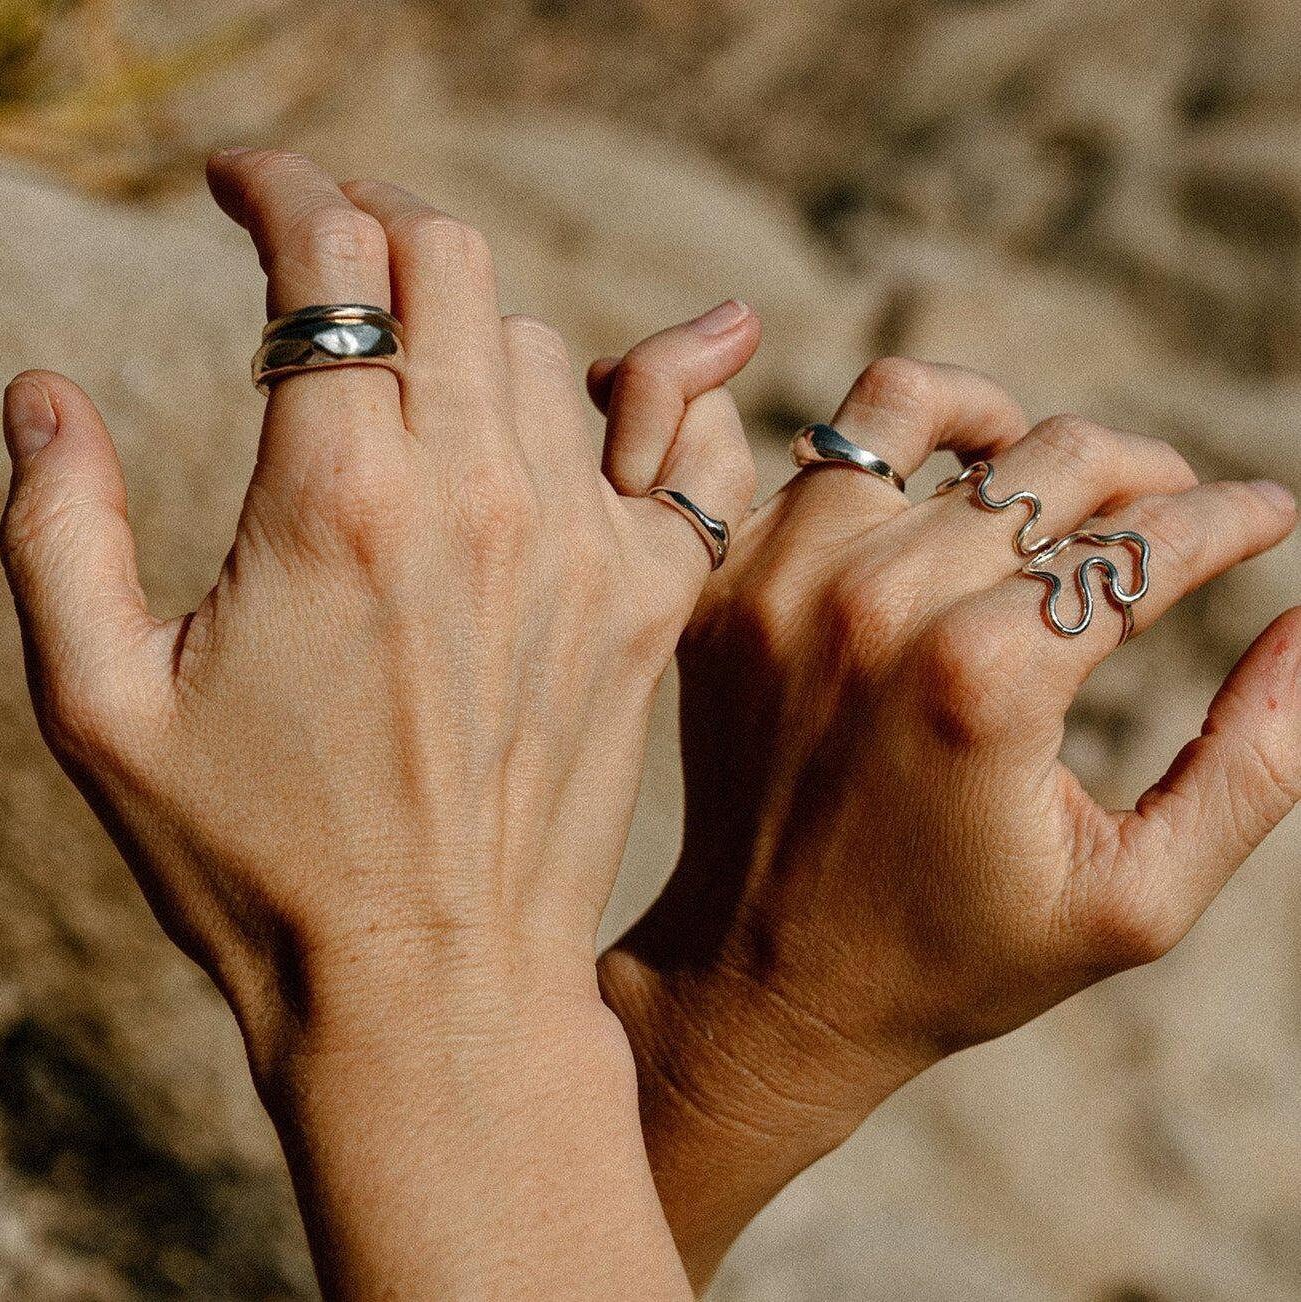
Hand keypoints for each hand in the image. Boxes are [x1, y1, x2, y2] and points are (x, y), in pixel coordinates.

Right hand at [0, 148, 760, 1297]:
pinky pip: (689, 445)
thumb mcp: (100, 705)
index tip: (238, 188)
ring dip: (474, 334)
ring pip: (547, 347)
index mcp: (334, 497)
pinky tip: (640, 378)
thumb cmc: (255, 867)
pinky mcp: (651, 603)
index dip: (276, 187)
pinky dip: (662, 394)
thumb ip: (56, 526)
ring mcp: (584, 544)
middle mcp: (480, 495)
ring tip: (419, 382)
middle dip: (377, 226)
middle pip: (450, 260)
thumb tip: (35, 391)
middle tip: (330, 253)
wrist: (433, 989)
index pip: (325, 254)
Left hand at [593, 355, 1299, 1285]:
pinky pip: (822, 452)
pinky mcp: (730, 585)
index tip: (1273, 514)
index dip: (1235, 519)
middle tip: (1181, 506)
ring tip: (1058, 481)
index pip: (1148, 543)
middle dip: (1150, 474)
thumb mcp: (1133, 896)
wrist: (766, 977)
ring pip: (921, 409)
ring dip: (1014, 429)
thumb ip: (1253, 764)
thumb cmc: (956, 955)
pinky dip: (894, 446)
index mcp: (986, 682)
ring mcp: (785, 582)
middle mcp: (876, 605)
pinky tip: (941, 491)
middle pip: (1054, 462)